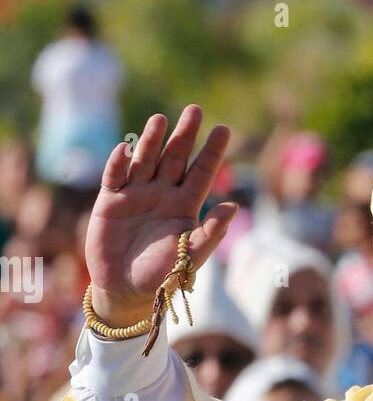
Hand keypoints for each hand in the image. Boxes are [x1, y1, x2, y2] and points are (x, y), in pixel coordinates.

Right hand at [84, 105, 235, 326]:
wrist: (126, 290)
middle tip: (195, 110)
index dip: (211, 151)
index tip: (224, 129)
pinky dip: (119, 164)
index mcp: (185, 205)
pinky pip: (114, 177)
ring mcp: (135, 194)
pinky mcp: (109, 201)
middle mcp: (162, 193)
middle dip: (184, 135)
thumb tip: (234, 207)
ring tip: (160, 120)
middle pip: (175, 158)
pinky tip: (126, 150)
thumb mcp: (190, 255)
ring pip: (146, 160)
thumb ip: (211, 232)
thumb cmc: (163, 275)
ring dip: (152, 141)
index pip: (201, 172)